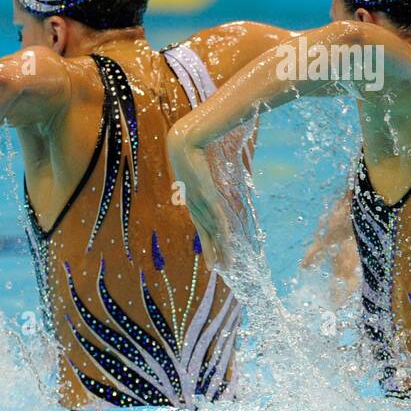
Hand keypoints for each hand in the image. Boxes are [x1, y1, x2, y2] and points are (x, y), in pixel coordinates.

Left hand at [166, 127, 234, 268]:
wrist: (184, 141)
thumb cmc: (191, 151)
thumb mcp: (198, 167)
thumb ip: (206, 174)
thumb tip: (211, 173)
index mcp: (191, 199)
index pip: (201, 225)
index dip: (207, 241)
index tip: (211, 256)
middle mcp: (194, 204)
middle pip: (206, 232)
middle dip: (212, 251)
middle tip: (218, 269)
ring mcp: (199, 199)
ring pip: (212, 228)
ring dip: (220, 247)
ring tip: (226, 264)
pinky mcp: (205, 192)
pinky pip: (215, 214)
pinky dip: (221, 228)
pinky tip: (226, 240)